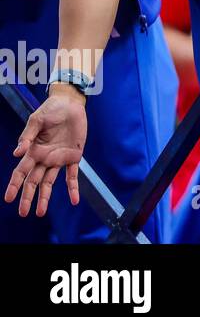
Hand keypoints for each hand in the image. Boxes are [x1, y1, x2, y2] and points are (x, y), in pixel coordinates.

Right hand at [5, 89, 86, 216]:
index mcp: (33, 151)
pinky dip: (73, 188)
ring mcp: (58, 159)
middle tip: (22, 212)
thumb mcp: (36, 121)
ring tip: (40, 212)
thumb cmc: (50, 110)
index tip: (9, 198)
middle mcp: (44, 158)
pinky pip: (72, 175)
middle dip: (27, 197)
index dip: (15, 185)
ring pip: (49, 182)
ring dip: (45, 197)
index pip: (21, 171)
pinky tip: (74, 200)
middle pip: (33, 181)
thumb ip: (27, 136)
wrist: (70, 104)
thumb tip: (16, 153)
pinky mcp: (73, 156)